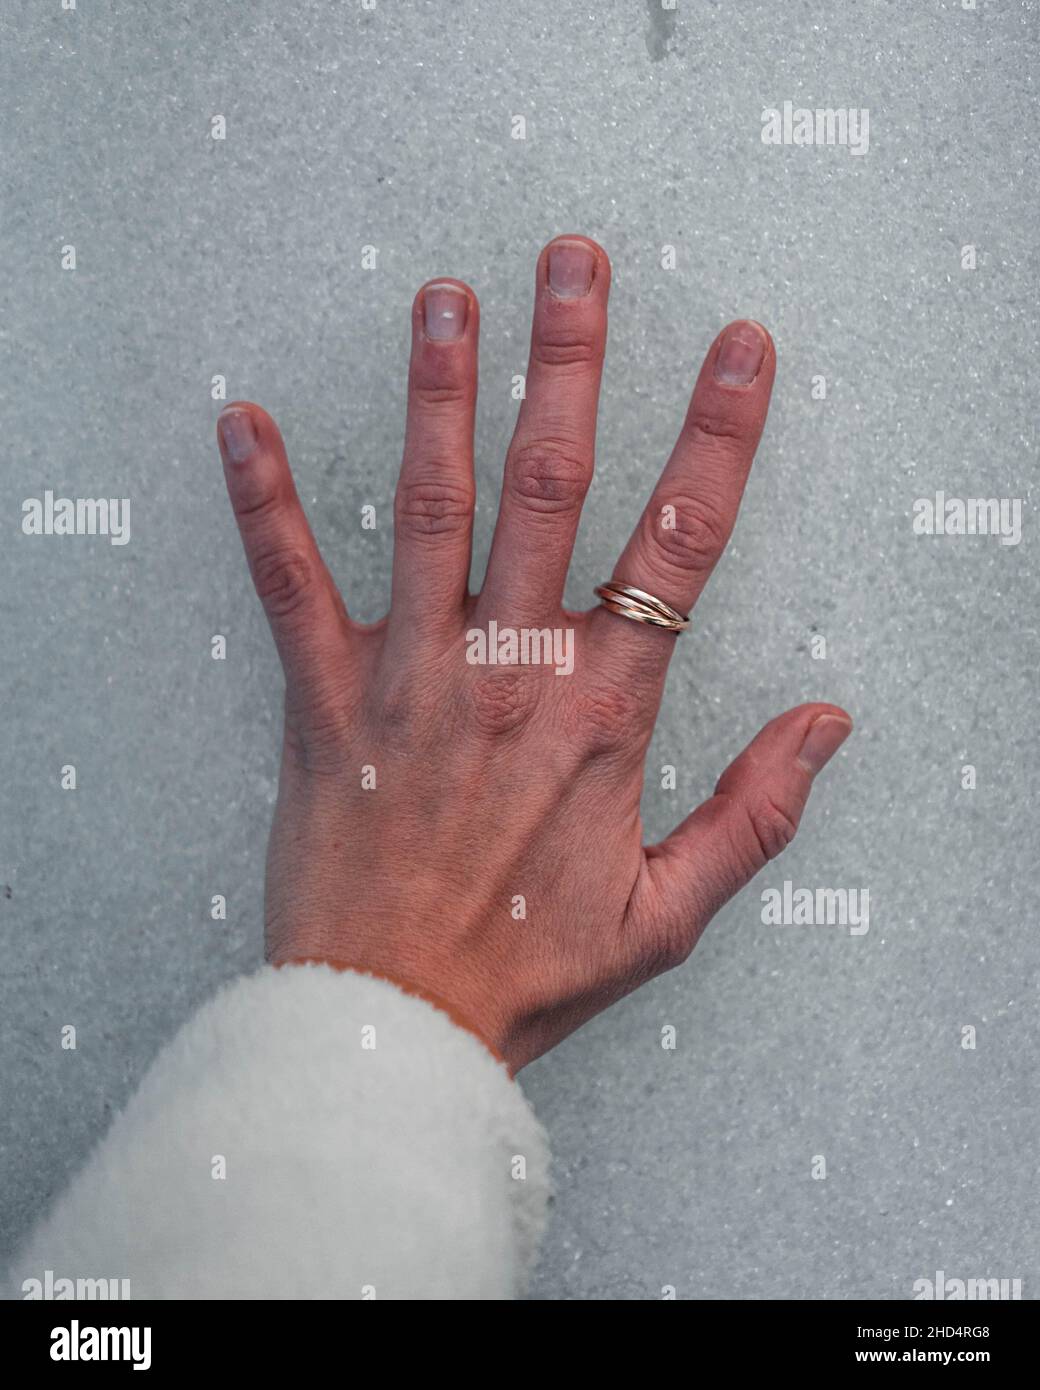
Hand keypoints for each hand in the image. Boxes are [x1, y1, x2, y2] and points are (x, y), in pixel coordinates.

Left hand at [216, 235, 851, 1072]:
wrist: (397, 1021)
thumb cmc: (527, 967)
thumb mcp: (668, 914)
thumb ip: (755, 813)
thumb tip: (829, 723)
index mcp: (602, 712)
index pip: (678, 548)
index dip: (718, 439)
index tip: (739, 352)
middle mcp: (511, 671)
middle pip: (551, 487)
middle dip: (568, 364)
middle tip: (572, 264)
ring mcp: (412, 676)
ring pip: (432, 507)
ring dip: (441, 394)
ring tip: (446, 299)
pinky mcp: (323, 699)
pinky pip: (288, 583)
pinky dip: (263, 502)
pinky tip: (244, 423)